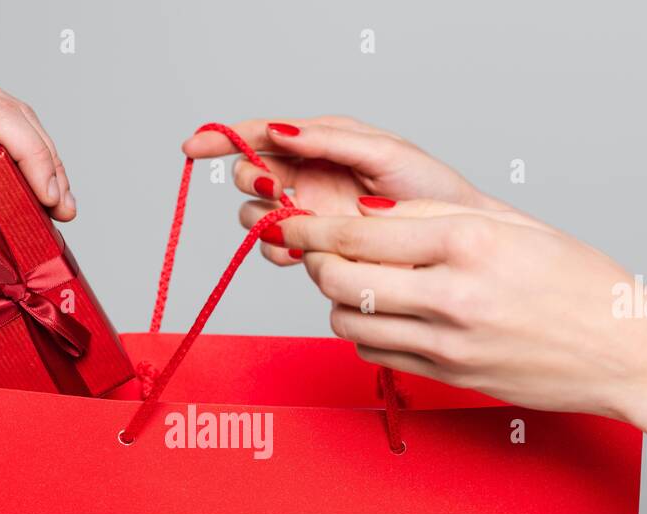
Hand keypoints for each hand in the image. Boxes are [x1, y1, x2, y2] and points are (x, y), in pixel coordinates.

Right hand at [182, 116, 513, 266]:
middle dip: (252, 180)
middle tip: (276, 188)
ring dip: (264, 218)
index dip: (223, 140)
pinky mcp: (315, 250)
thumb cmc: (430, 191)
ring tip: (292, 221)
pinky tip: (296, 249)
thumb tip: (280, 130)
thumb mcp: (383, 152)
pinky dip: (277, 249)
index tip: (194, 146)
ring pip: (258, 216)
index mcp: (320, 146)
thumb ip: (329, 140)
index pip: (259, 137)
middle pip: (251, 177)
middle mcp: (308, 179)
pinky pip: (277, 249)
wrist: (452, 243)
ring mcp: (309, 216)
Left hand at [272, 197, 646, 422]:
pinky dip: (368, 333)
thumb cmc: (581, 283)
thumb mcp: (513, 225)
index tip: (294, 220)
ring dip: (341, 300)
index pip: (359, 233)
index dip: (314, 227)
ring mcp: (449, 343)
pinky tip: (388, 316)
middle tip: (319, 251)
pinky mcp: (449, 376)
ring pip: (351, 322)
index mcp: (469, 242)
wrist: (626, 352)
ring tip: (360, 283)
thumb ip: (435, 217)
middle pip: (342, 279)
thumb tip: (367, 213)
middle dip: (318, 262)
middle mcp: (453, 295)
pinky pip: (378, 354)